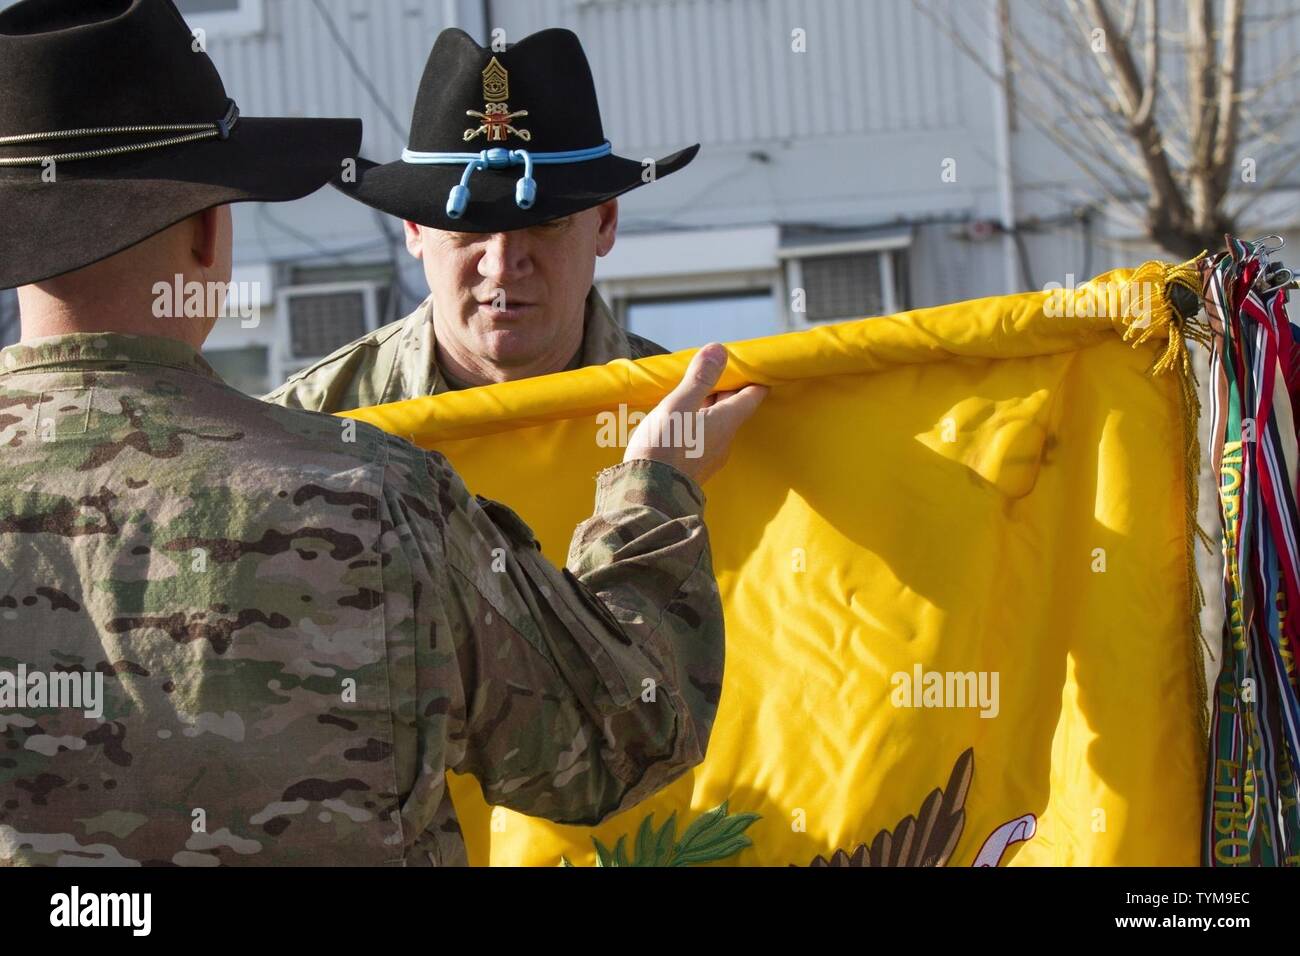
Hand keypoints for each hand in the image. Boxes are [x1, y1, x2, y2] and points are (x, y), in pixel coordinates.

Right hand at [624, 342, 767, 484]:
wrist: (647, 496)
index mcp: (726, 422)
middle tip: (713, 372)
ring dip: (709, 407)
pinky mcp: (695, 467)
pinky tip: (680, 421)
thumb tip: (719, 349)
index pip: (752, 395)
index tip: (751, 365)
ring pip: (716, 424)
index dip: (754, 378)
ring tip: (692, 394)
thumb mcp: (679, 405)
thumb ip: (699, 378)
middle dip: (726, 389)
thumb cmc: (664, 447)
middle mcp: (725, 440)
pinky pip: (702, 438)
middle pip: (733, 409)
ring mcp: (711, 456)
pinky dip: (697, 424)